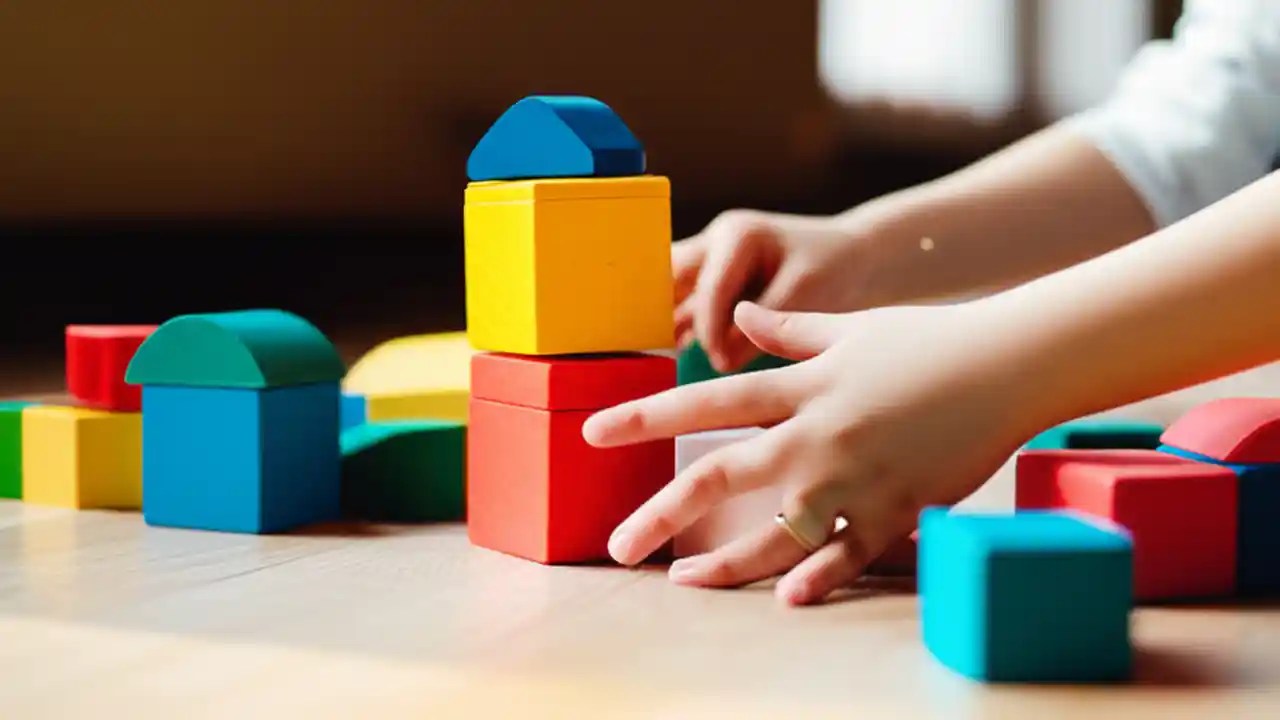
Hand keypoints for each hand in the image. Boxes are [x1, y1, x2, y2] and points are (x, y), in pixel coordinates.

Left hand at [583, 300, 1036, 604]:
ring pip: (776, 530)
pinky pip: (850, 553)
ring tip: (682, 580)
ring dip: (726, 562)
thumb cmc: (928, 340)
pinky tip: (784, 600)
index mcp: (801, 386)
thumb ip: (790, 331)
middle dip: (662, 512)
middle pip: (721, 475)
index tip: (593, 433)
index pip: (706, 402)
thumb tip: (740, 320)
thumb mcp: (851, 327)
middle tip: (617, 544)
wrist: (1008, 363)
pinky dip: (819, 577)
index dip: (645, 417)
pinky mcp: (896, 508)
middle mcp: (816, 434)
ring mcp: (855, 477)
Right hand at [673, 210, 873, 373]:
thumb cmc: (835, 267)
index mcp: (736, 235)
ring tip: (653, 363)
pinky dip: (679, 332)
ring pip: (669, 293)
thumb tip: (721, 361)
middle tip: (650, 356)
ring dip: (662, 324)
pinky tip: (672, 361)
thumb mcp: (807, 293)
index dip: (709, 330)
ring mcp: (710, 263)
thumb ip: (765, 326)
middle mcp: (714, 243)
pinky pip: (684, 309)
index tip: (719, 364)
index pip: (708, 287)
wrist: (854, 258)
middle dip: (656, 315)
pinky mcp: (713, 285)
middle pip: (667, 278)